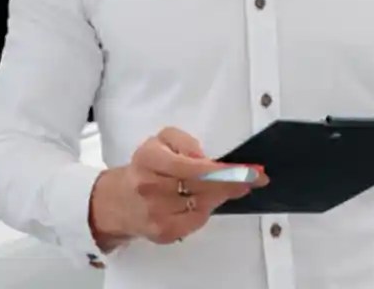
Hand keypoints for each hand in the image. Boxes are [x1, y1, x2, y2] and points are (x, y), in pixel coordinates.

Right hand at [89, 127, 267, 247]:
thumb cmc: (145, 167)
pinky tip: (206, 200)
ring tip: (230, 185)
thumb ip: (184, 142)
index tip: (249, 171)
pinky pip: (197, 220)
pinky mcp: (164, 232)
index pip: (194, 167)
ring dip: (221, 195)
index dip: (225, 170)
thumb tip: (206, 159)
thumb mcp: (160, 140)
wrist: (118, 201)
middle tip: (255, 177)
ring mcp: (156, 213)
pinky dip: (207, 209)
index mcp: (148, 158)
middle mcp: (150, 187)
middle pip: (203, 187)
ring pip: (204, 204)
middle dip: (233, 182)